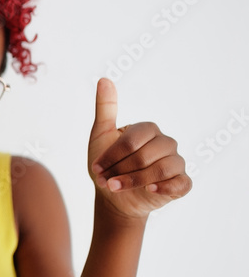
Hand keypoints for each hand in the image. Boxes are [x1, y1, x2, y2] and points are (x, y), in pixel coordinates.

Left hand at [88, 78, 191, 219]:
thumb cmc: (108, 165)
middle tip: (105, 180)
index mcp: (148, 129)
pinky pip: (181, 183)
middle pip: (146, 155)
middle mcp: (166, 143)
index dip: (112, 156)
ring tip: (114, 187)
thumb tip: (104, 79)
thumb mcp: (101, 136)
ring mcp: (176, 162)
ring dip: (134, 181)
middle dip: (120, 170)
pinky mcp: (181, 183)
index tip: (95, 167)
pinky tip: (150, 190)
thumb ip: (105, 108)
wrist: (114, 197)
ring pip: (161, 170)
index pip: (132, 140)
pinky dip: (165, 188)